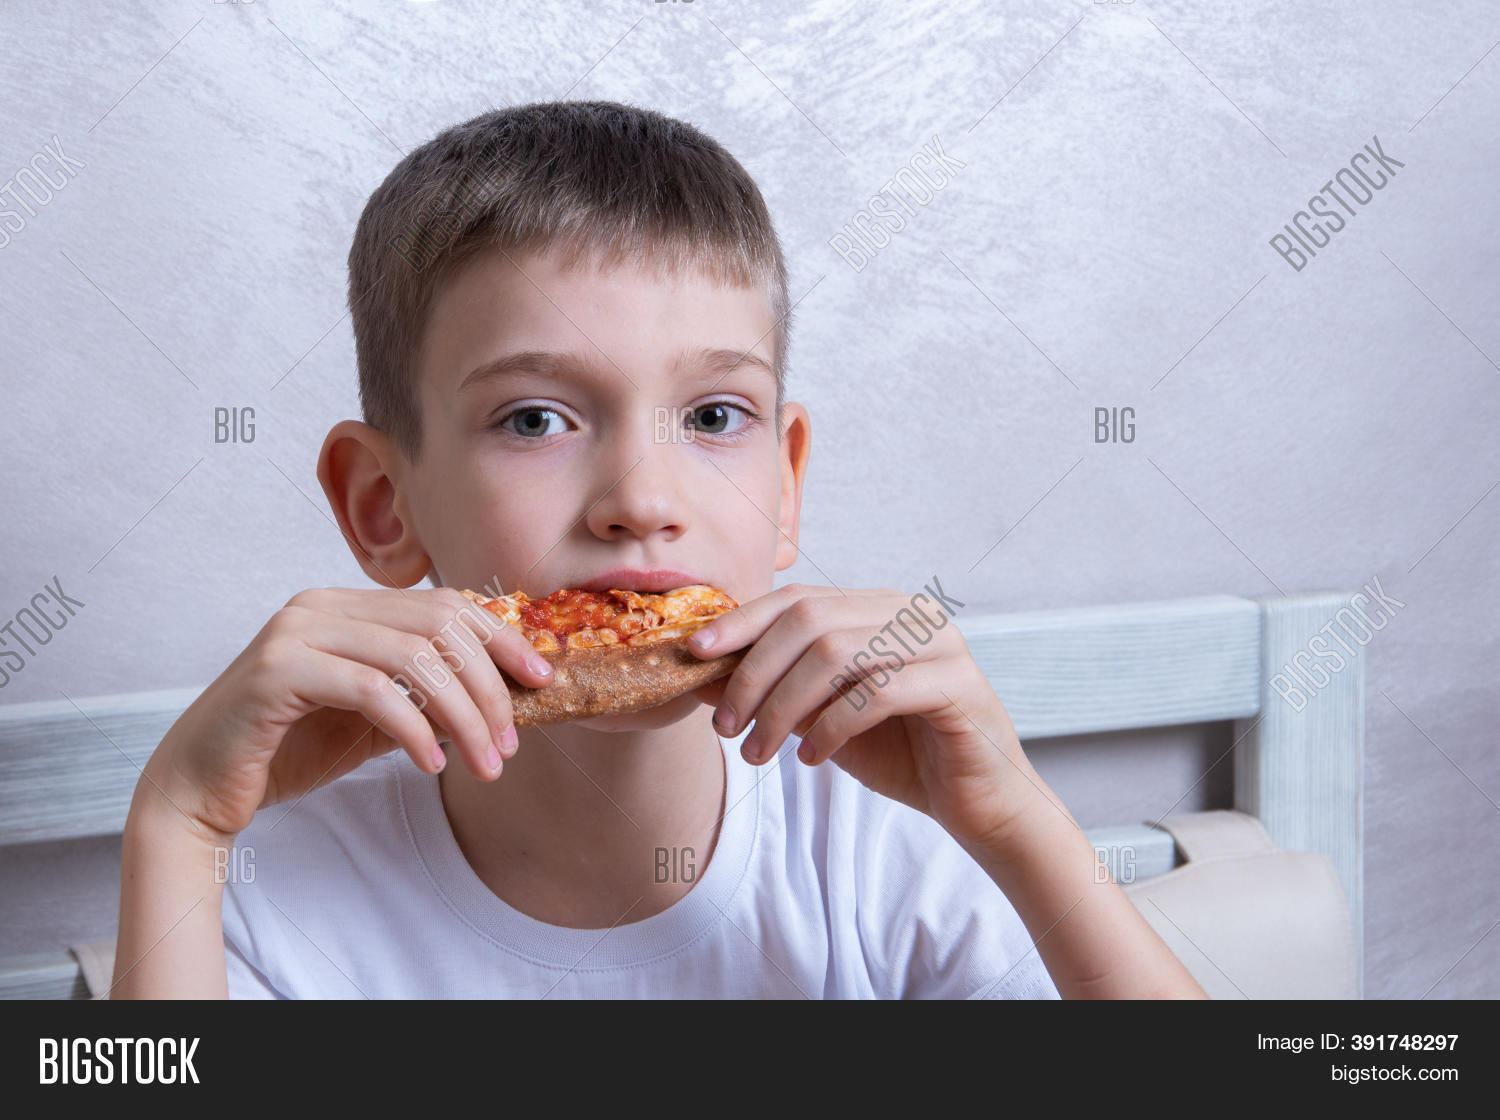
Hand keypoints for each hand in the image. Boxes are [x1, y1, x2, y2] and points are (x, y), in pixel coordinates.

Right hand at [138, 587, 555, 839]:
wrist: (199, 789)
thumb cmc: (287, 750)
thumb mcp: (374, 718)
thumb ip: (425, 696)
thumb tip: (503, 698)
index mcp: (346, 607)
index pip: (445, 606)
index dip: (501, 638)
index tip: (541, 679)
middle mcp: (320, 606)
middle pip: (439, 627)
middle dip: (488, 686)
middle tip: (511, 742)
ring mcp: (296, 633)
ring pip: (414, 659)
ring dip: (463, 716)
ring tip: (484, 763)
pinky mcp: (277, 672)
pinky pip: (373, 691)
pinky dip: (415, 730)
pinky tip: (432, 765)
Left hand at [687, 583, 1048, 850]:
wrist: (977, 802)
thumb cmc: (900, 752)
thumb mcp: (821, 718)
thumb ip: (774, 691)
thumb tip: (701, 675)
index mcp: (878, 607)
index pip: (798, 599)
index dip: (743, 622)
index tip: (696, 654)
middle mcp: (911, 612)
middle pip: (811, 621)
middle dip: (755, 674)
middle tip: (725, 727)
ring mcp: (940, 643)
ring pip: (838, 654)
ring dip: (784, 707)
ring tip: (759, 752)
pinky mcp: (959, 685)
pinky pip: (878, 692)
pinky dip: (833, 727)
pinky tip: (811, 759)